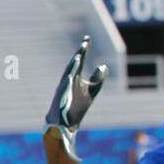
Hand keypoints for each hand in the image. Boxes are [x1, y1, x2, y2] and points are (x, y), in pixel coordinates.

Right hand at [44, 36, 107, 158]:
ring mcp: (62, 91)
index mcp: (75, 78)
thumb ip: (98, 79)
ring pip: (67, 77)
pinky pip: (62, 92)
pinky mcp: (59, 102)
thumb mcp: (91, 92)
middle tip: (84, 45)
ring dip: (72, 67)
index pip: (80, 61)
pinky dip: (65, 85)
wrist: (64, 125)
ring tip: (78, 57)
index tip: (87, 38)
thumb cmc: (77, 107)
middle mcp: (67, 82)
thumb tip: (103, 66)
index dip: (83, 50)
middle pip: (73, 66)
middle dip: (78, 55)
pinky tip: (69, 78)